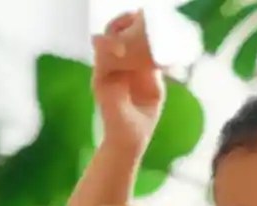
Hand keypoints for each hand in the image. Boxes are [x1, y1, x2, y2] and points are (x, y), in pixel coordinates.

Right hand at [91, 13, 163, 153]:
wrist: (130, 139)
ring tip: (127, 22)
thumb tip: (157, 50)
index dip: (134, 25)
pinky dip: (107, 49)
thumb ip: (152, 69)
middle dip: (124, 22)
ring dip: (116, 30)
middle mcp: (116, 66)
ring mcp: (106, 72)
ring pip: (106, 43)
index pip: (129, 39)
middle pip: (115, 35)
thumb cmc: (142, 116)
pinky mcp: (99, 81)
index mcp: (130, 66)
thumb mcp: (153, 88)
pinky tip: (117, 44)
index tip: (142, 15)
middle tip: (135, 15)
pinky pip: (101, 59)